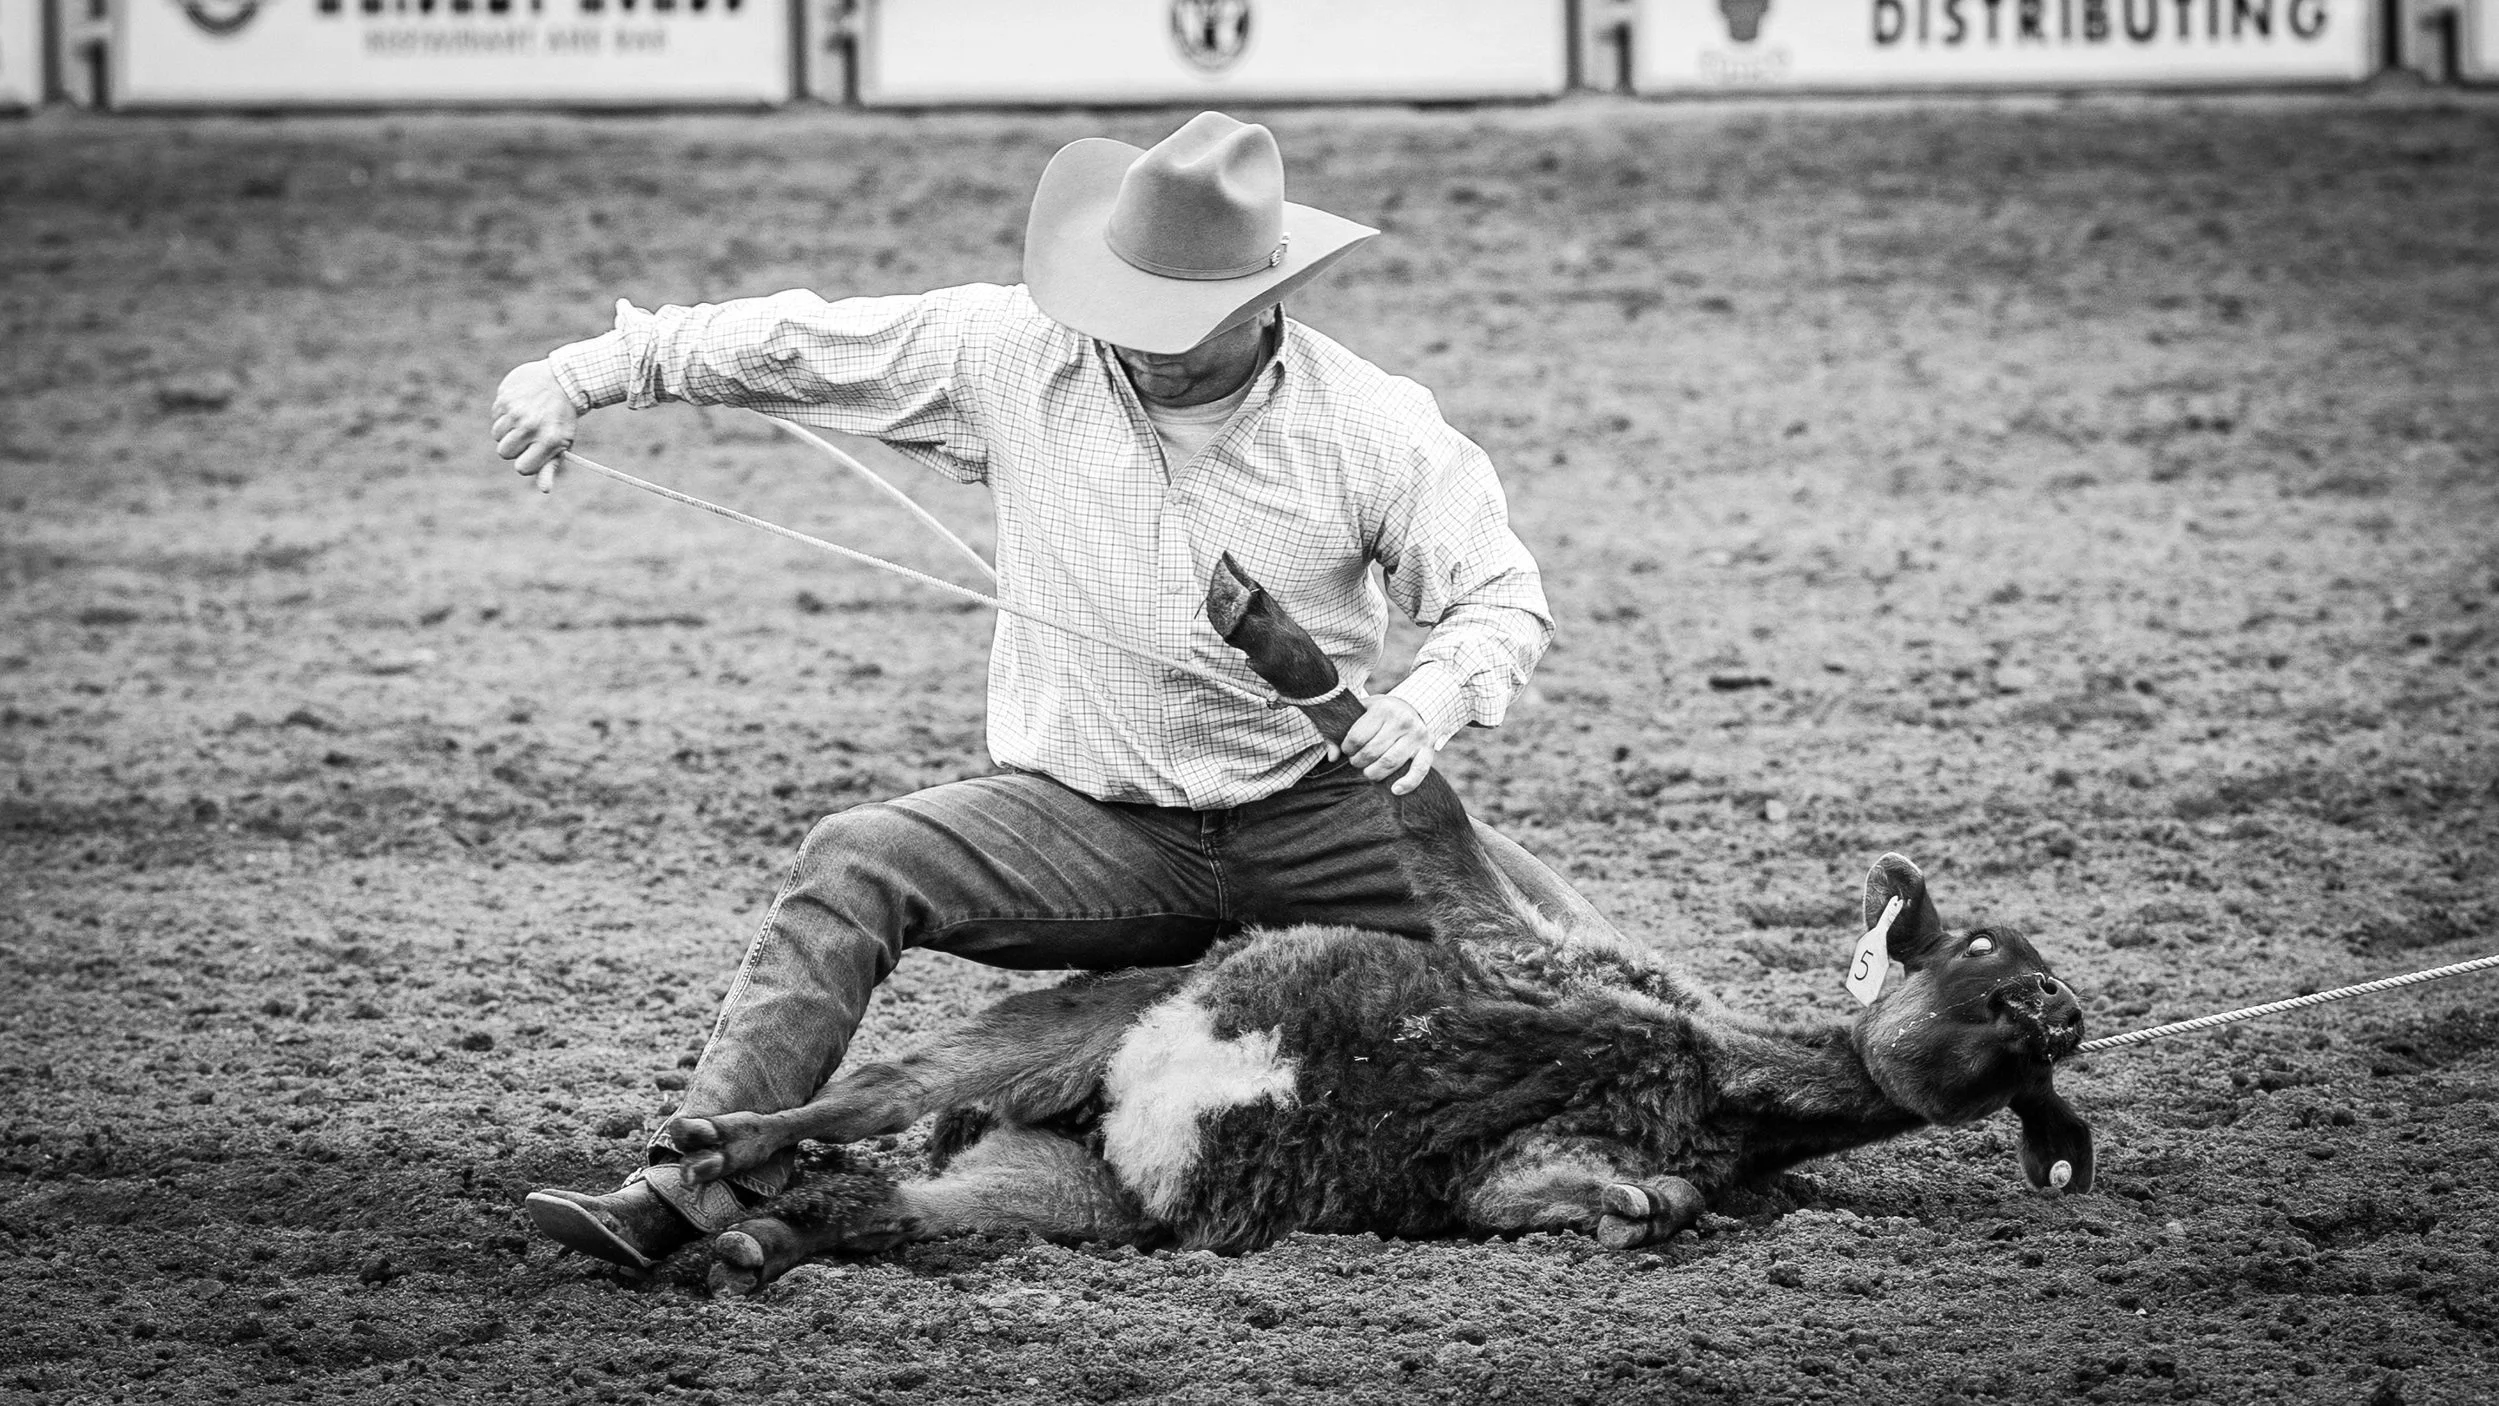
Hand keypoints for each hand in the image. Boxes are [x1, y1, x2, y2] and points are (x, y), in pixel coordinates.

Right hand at [490, 360, 578, 488]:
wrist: (563, 381)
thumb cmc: (562, 418)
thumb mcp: (563, 442)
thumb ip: (550, 466)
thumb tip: (544, 489)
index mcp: (549, 440)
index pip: (522, 468)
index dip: (525, 463)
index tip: (532, 454)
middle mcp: (531, 426)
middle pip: (504, 453)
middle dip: (513, 447)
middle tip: (527, 435)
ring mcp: (517, 411)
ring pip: (496, 435)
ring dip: (507, 430)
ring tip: (523, 419)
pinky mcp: (505, 397)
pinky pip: (494, 416)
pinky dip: (503, 414)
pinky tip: (519, 406)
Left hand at [1338, 695, 1436, 795]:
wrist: (1414, 706)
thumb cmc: (1381, 713)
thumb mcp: (1361, 711)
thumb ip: (1341, 731)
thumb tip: (1332, 757)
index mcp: (1383, 709)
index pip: (1357, 737)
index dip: (1347, 748)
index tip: (1348, 749)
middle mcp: (1402, 720)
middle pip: (1372, 752)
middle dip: (1358, 761)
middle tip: (1357, 761)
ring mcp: (1417, 736)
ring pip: (1389, 763)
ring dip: (1374, 773)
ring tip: (1368, 772)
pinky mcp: (1428, 749)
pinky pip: (1419, 771)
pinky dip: (1407, 783)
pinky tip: (1395, 790)